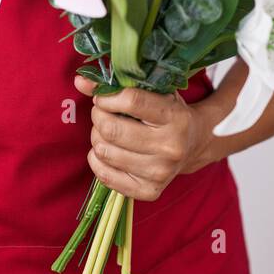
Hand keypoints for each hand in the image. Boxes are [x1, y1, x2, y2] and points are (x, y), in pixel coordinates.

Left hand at [73, 74, 207, 201]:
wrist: (194, 145)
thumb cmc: (169, 113)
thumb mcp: (153, 92)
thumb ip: (118, 84)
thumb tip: (79, 81)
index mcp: (176, 118)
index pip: (132, 101)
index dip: (108, 97)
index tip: (104, 97)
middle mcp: (171, 148)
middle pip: (112, 129)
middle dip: (98, 116)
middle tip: (102, 112)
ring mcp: (160, 173)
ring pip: (105, 151)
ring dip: (97, 137)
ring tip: (106, 131)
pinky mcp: (149, 192)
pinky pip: (105, 176)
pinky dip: (97, 159)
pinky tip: (107, 149)